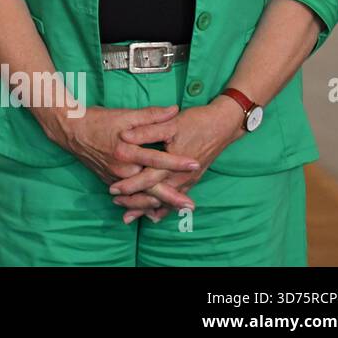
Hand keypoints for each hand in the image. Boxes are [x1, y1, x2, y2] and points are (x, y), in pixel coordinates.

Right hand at [41, 104, 201, 215]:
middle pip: (151, 186)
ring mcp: (114, 177)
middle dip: (172, 197)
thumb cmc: (98, 120)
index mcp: (126, 150)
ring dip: (159, 203)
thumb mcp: (125, 114)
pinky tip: (153, 209)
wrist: (70, 131)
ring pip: (140, 194)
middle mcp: (121, 168)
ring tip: (176, 209)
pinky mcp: (109, 180)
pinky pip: (128, 195)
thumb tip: (174, 110)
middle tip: (190, 205)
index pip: (157, 159)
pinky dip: (141, 203)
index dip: (177, 162)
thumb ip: (151, 115)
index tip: (195, 164)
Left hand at [108, 97, 244, 222]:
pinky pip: (177, 197)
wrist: (224, 125)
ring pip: (166, 200)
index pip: (147, 178)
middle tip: (117, 206)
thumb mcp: (171, 123)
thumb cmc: (197, 122)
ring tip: (131, 215)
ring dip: (148, 207)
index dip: (129, 185)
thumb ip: (147, 130)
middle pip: (155, 195)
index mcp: (173, 163)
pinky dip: (165, 207)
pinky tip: (156, 214)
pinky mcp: (192, 178)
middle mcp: (181, 176)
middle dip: (136, 202)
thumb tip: (124, 135)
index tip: (112, 190)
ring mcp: (188, 179)